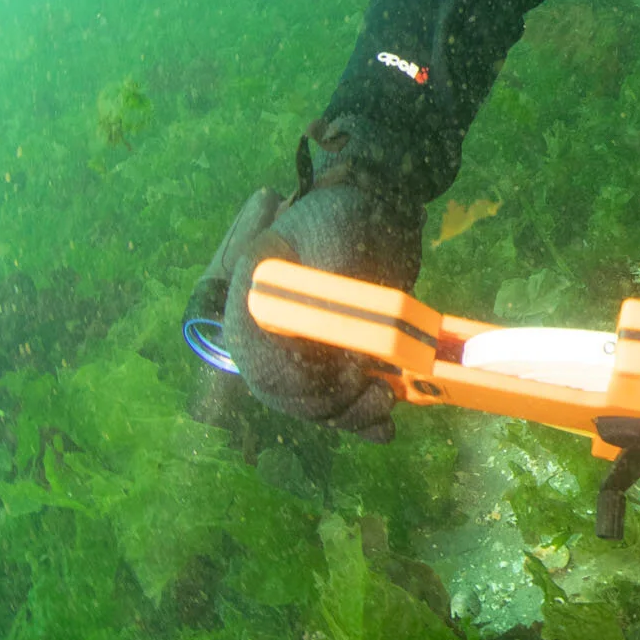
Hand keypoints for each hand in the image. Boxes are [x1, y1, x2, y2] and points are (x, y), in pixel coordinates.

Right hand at [189, 141, 421, 438]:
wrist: (377, 212)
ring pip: (310, 404)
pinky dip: (358, 419)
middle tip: (375, 390)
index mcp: (253, 294)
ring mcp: (293, 348)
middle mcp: (263, 328)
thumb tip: (331, 339)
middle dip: (329, 401)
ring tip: (386, 399)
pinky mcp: (324, 362)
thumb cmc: (351, 214)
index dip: (295, 376)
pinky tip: (383, 427)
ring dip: (349, 414)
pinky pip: (332, 404)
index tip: (343, 372)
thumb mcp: (338, 235)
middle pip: (283, 389)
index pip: (257, 354)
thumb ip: (328, 288)